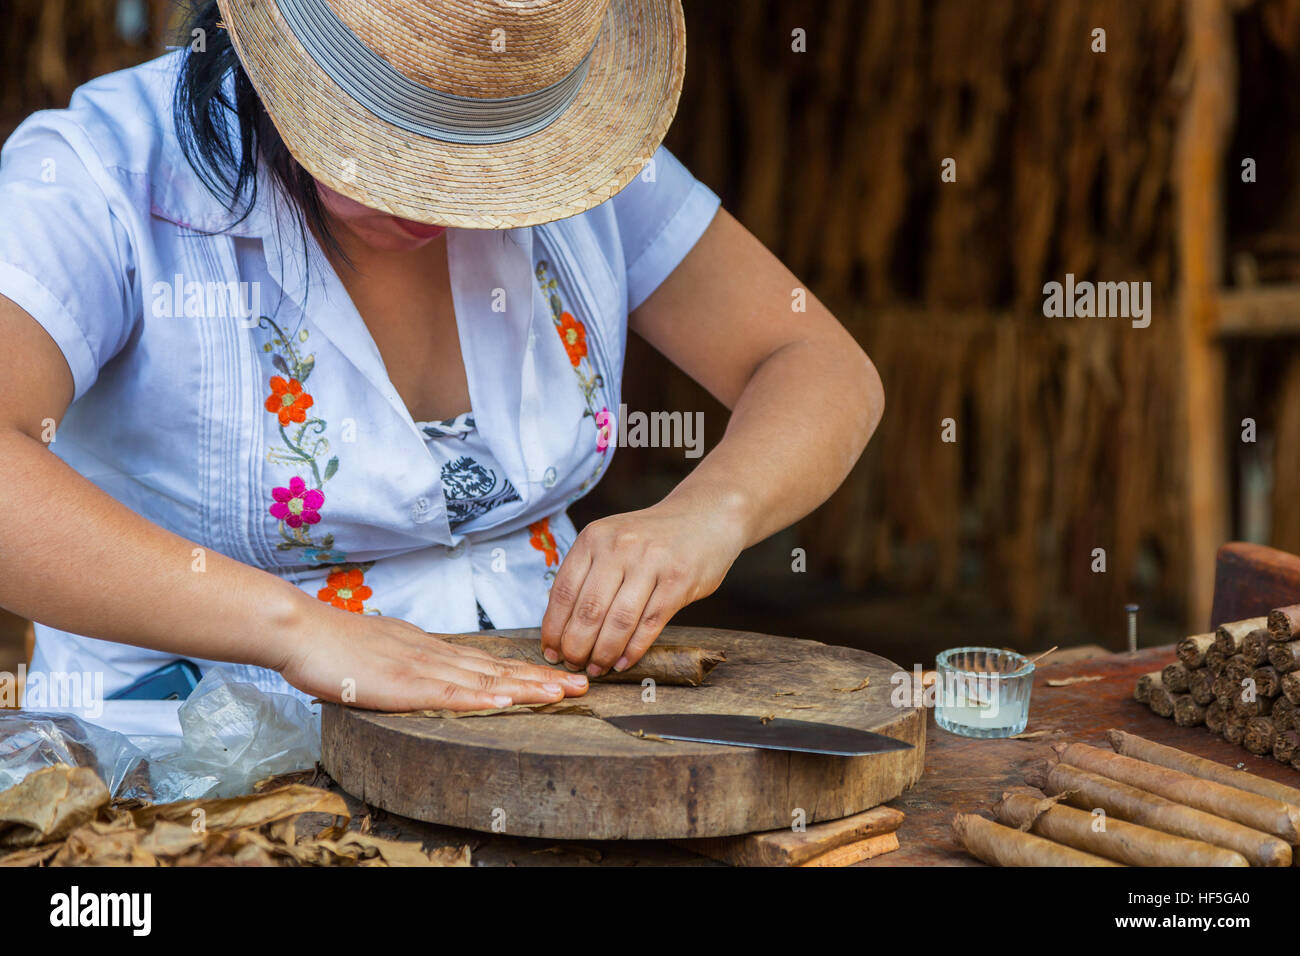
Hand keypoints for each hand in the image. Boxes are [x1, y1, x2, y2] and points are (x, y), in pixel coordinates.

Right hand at [276, 597, 588, 710]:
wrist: (301, 631)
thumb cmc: (334, 644)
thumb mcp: (384, 652)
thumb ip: (410, 662)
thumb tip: (429, 672)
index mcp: (431, 650)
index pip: (488, 664)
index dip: (526, 673)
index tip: (559, 678)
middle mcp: (435, 655)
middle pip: (498, 670)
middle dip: (542, 679)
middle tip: (582, 685)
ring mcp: (420, 668)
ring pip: (483, 680)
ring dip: (525, 688)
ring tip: (561, 694)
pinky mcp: (402, 683)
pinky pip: (446, 693)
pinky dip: (479, 699)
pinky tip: (506, 703)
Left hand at [540, 498, 745, 675]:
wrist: (706, 515)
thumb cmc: (652, 537)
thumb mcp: (613, 539)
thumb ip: (588, 571)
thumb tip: (560, 621)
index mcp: (595, 537)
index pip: (563, 591)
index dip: (554, 628)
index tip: (550, 651)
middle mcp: (620, 547)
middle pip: (588, 610)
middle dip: (576, 647)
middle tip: (573, 665)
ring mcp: (651, 563)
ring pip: (618, 621)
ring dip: (603, 653)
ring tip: (596, 669)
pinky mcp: (678, 581)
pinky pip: (650, 624)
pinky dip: (633, 649)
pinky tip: (622, 663)